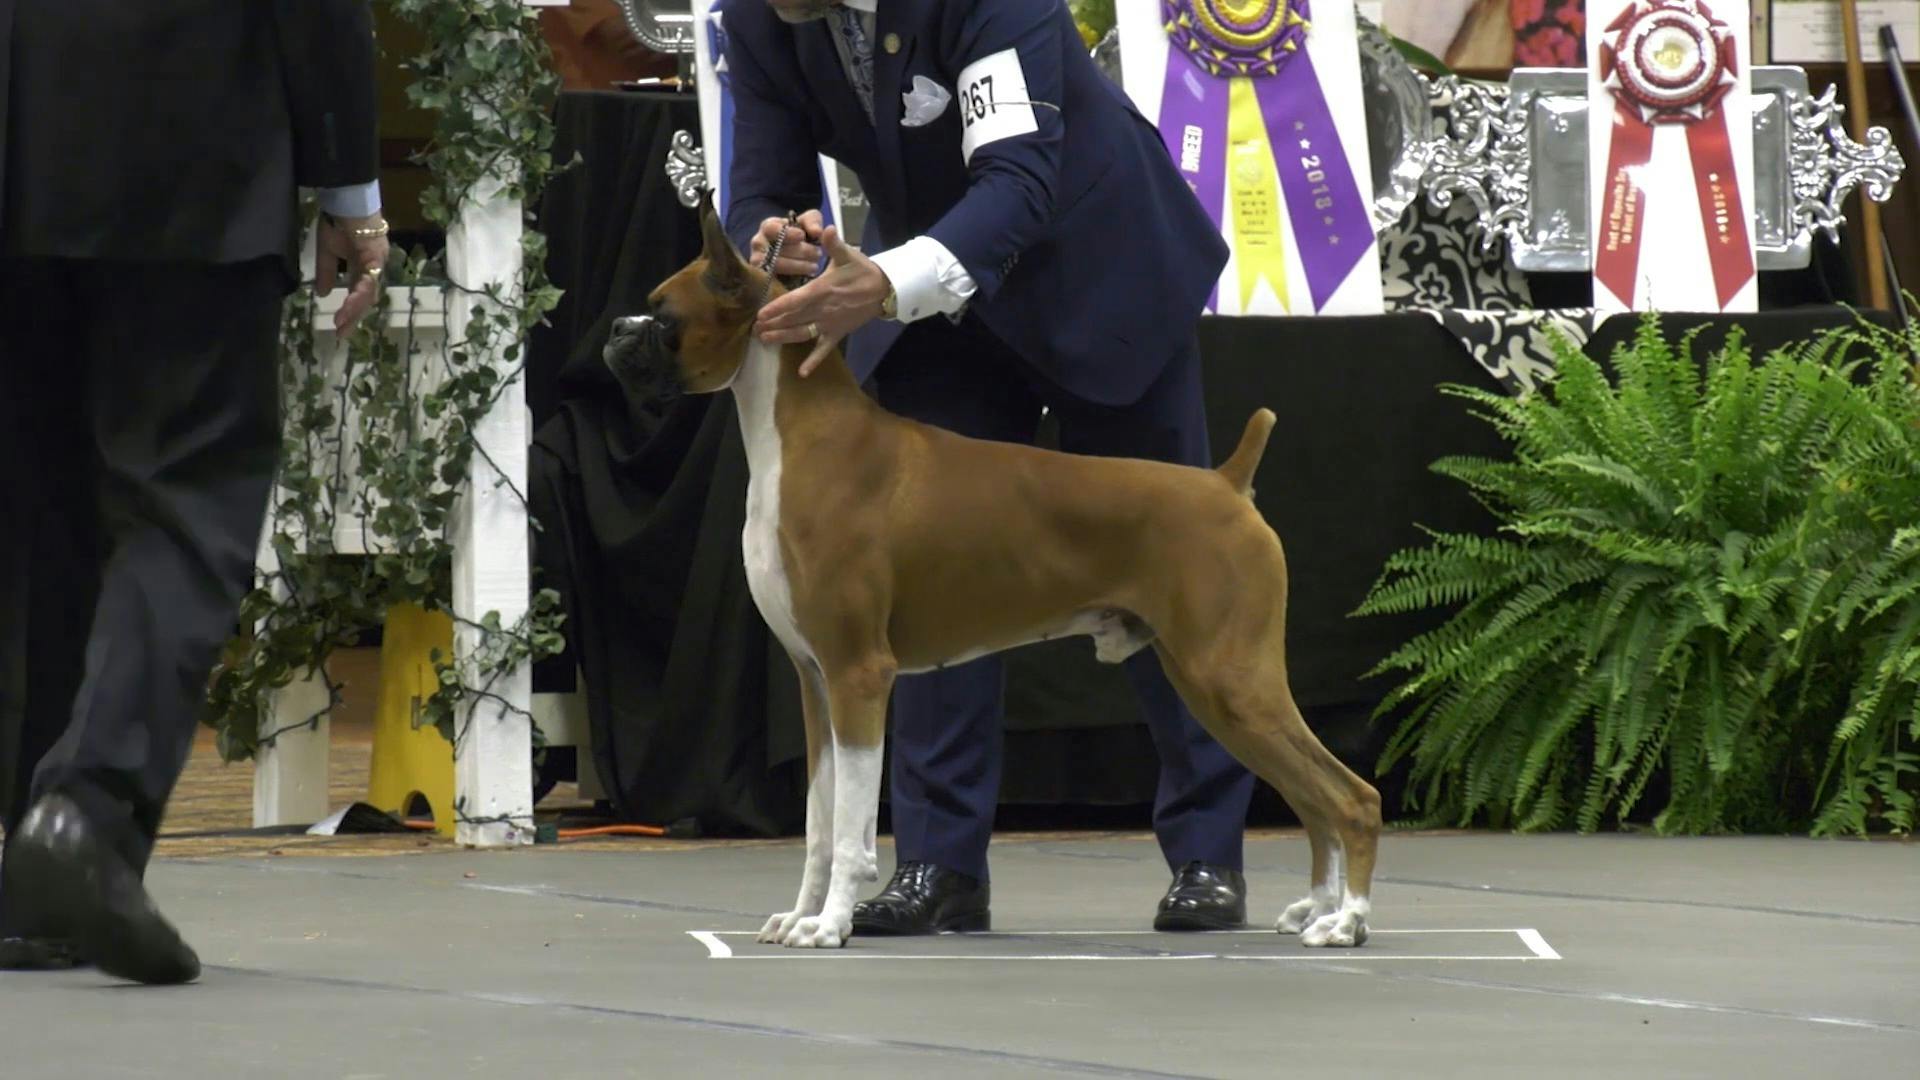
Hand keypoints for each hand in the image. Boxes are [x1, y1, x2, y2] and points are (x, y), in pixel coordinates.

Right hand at [316, 213, 391, 332]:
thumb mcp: (327, 250)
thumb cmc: (337, 219)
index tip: (339, 329)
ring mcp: (377, 261)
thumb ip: (327, 272)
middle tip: (341, 334)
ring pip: (369, 291)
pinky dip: (360, 291)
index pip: (360, 294)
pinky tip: (350, 303)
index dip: (351, 312)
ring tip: (342, 323)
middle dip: (354, 316)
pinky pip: (369, 277)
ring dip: (356, 308)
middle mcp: (375, 266)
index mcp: (364, 266)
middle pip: (367, 298)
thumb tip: (323, 294)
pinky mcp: (375, 254)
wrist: (345, 197)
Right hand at [749, 210, 825, 277]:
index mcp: (768, 228)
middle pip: (774, 249)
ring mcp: (759, 263)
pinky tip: (806, 277)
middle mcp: (759, 245)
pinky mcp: (764, 281)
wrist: (801, 256)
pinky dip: (792, 280)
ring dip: (797, 266)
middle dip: (799, 252)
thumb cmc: (803, 234)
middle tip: (817, 254)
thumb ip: (813, 222)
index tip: (802, 236)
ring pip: (775, 266)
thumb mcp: (810, 222)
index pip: (770, 228)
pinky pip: (775, 282)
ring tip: (814, 267)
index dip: (786, 233)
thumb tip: (816, 232)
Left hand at [754, 225, 890, 376]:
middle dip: (773, 324)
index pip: (796, 300)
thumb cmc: (863, 271)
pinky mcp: (837, 333)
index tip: (761, 314)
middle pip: (794, 319)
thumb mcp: (849, 255)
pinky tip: (802, 373)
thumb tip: (827, 229)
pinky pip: (824, 349)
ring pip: (803, 333)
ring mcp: (830, 324)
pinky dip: (814, 361)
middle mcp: (823, 310)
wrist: (884, 290)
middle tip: (754, 329)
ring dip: (784, 338)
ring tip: (765, 340)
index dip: (778, 308)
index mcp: (823, 290)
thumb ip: (834, 244)